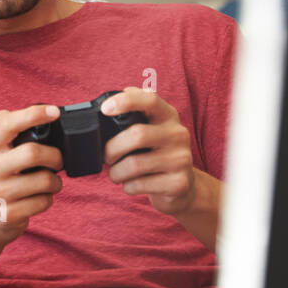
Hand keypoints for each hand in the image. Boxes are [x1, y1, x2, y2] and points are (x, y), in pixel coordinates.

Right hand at [0, 105, 64, 250]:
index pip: (8, 124)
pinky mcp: (7, 215)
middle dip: (55, 157)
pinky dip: (48, 199)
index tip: (54, 112)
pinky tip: (38, 198)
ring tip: (49, 182)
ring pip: (44, 180)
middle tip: (58, 161)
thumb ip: (7, 128)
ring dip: (55, 181)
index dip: (34, 114)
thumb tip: (40, 110)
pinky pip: (43, 202)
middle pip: (33, 153)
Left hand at [101, 87, 196, 214]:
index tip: (105, 109)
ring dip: (116, 172)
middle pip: (136, 135)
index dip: (126, 101)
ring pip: (134, 164)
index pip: (150, 100)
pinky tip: (131, 184)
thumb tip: (106, 105)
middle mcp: (178, 134)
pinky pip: (139, 184)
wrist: (183, 187)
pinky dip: (127, 186)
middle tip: (107, 157)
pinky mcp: (178, 183)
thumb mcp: (151, 131)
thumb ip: (133, 116)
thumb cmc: (157, 155)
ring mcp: (181, 159)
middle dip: (112, 149)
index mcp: (168, 116)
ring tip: (117, 174)